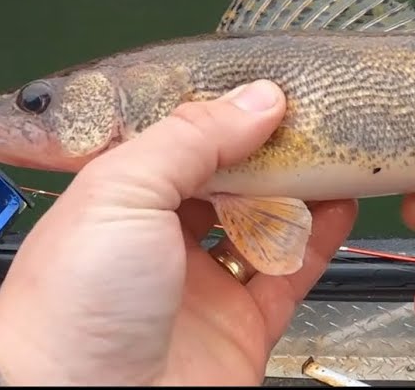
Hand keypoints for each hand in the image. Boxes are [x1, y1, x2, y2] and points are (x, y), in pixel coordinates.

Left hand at [0, 80, 357, 384]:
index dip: (220, 113)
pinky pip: (290, 273)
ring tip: (334, 148)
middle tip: (309, 113)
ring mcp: (201, 287)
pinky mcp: (242, 329)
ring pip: (263, 223)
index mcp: (115, 201)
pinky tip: (341, 203)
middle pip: (225, 180)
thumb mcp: (121, 192)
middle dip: (265, 148)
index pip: (176, 141)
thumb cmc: (73, 306)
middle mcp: (156, 242)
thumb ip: (191, 137)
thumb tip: (257, 99)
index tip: (267, 85)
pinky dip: (320, 238)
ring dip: (299, 188)